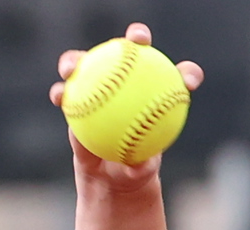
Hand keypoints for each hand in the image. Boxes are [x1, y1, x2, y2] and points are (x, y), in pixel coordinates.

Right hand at [53, 21, 204, 191]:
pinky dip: (62, 92)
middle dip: (138, 36)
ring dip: (84, 56)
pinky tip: (58, 97)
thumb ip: (143, 168)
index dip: (187, 74)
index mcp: (156, 95)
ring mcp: (102, 84)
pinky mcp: (79, 96)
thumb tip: (140, 166)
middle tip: (138, 40)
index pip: (178, 78)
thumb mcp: (140, 173)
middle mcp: (130, 80)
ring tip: (76, 65)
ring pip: (92, 61)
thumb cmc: (133, 168)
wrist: (113, 174)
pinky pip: (67, 91)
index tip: (190, 81)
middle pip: (135, 49)